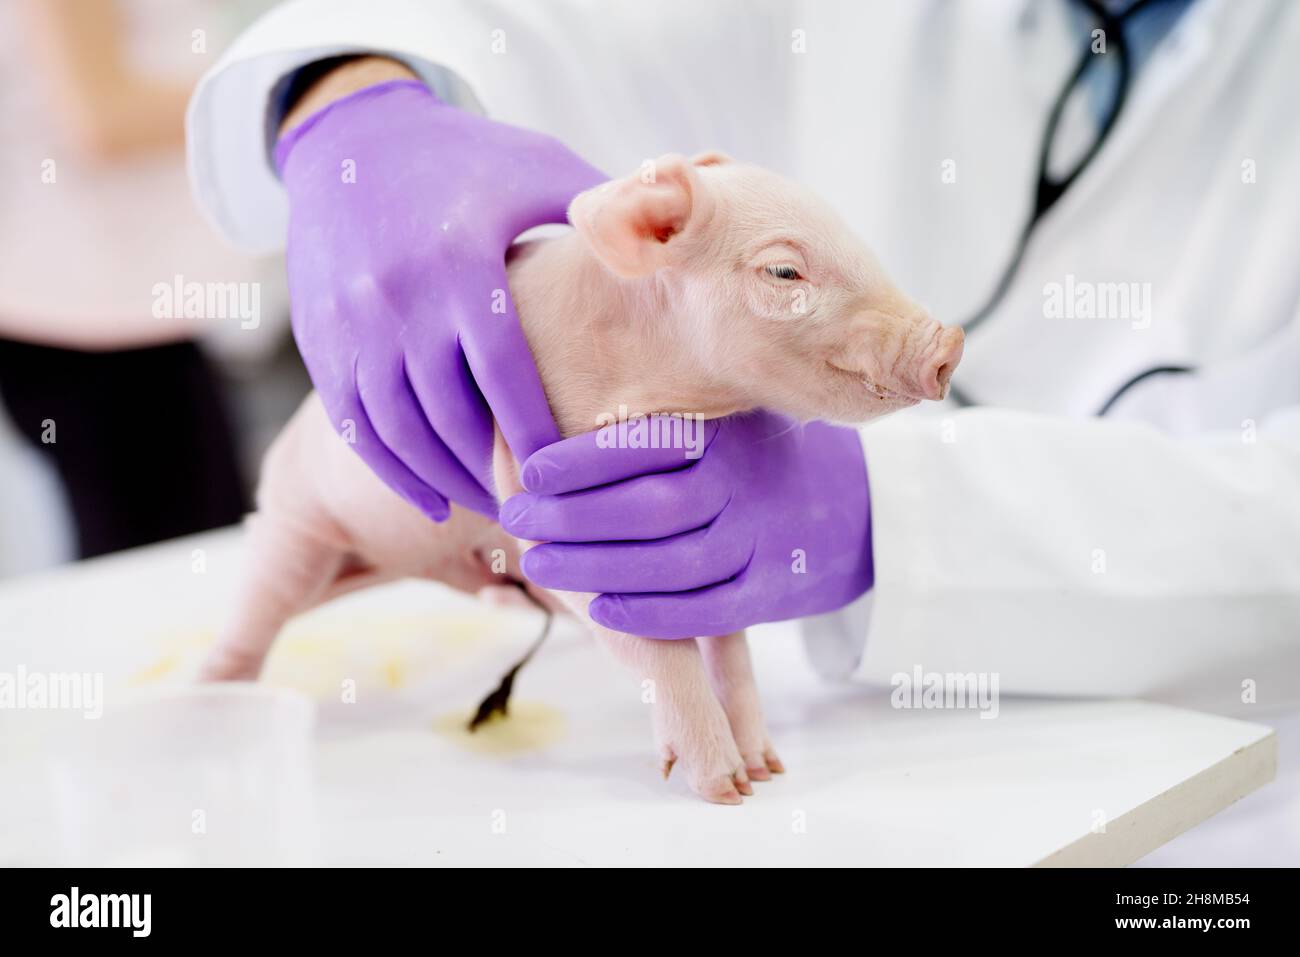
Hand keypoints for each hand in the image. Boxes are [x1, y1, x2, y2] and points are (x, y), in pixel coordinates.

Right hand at [276, 71, 605, 518]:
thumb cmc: (468, 158)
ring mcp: (351, 324)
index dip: (537, 432)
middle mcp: (397, 298)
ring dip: (446, 482)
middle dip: (495, 471)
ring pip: (398, 431)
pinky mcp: (320, 341)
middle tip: (539, 507)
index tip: (570, 475)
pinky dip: (393, 473)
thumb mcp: (539, 168)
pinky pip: (353, 426)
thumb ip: (604, 218)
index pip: (505, 370)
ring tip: (494, 507)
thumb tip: (681, 255)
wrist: (351, 138)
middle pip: (449, 415)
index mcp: (457, 261)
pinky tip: (432, 501)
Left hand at [500, 413, 873, 637]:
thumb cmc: (759, 459)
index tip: (530, 468)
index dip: (584, 460)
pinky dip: (655, 613)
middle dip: (573, 517)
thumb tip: (570, 408)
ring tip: (538, 562)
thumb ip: (664, 422)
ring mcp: (764, 541)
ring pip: (676, 563)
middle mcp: (748, 485)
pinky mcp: (774, 591)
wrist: (857, 507)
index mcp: (728, 435)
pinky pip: (713, 610)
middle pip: (653, 508)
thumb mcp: (723, 422)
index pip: (649, 446)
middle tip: (516, 521)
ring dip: (599, 567)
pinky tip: (600, 608)